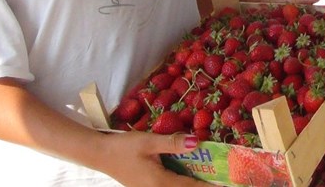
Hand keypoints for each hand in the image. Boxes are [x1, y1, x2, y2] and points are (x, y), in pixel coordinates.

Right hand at [95, 131, 209, 186]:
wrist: (99, 154)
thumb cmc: (123, 147)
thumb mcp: (149, 141)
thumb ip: (173, 143)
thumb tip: (198, 143)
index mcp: (160, 182)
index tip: (225, 185)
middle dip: (201, 186)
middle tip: (219, 180)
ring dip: (190, 184)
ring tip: (208, 178)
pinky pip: (168, 186)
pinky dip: (181, 182)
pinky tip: (187, 173)